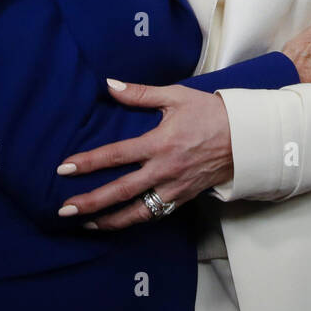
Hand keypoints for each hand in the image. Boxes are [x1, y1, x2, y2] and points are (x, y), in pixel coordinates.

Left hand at [55, 80, 232, 228]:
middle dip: (90, 202)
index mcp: (160, 143)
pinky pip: (155, 214)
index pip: (116, 156)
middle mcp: (165, 170)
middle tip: (63, 210)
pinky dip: (134, 221)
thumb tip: (110, 85)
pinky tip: (118, 222)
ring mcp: (174, 188)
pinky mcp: (183, 198)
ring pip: (138, 212)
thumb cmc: (211, 113)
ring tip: (86, 225)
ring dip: (109, 221)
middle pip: (120, 191)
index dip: (88, 162)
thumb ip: (140, 93)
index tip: (64, 168)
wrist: (246, 137)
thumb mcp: (177, 96)